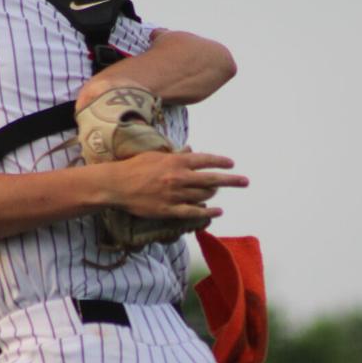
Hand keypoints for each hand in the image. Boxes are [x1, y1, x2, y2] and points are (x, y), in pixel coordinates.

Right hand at [108, 151, 247, 218]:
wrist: (116, 185)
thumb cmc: (134, 167)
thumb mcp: (156, 155)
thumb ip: (175, 154)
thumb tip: (190, 150)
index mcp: (176, 161)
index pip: (205, 160)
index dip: (221, 162)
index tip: (232, 164)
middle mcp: (179, 177)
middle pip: (212, 179)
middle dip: (231, 180)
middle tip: (245, 182)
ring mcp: (175, 194)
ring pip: (203, 195)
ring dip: (214, 193)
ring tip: (217, 192)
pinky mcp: (169, 209)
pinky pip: (193, 212)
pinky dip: (208, 211)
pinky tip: (217, 211)